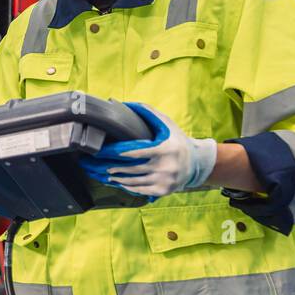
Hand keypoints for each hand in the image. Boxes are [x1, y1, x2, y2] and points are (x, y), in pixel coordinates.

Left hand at [79, 103, 216, 197]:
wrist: (196, 162)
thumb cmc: (176, 140)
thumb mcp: (166, 124)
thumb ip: (147, 113)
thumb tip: (124, 104)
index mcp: (165, 149)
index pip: (136, 152)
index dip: (117, 153)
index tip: (102, 152)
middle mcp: (166, 166)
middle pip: (131, 169)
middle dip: (112, 168)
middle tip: (98, 166)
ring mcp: (165, 180)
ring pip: (134, 181)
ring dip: (116, 179)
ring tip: (103, 174)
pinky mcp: (163, 191)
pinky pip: (140, 190)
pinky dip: (126, 186)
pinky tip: (117, 182)